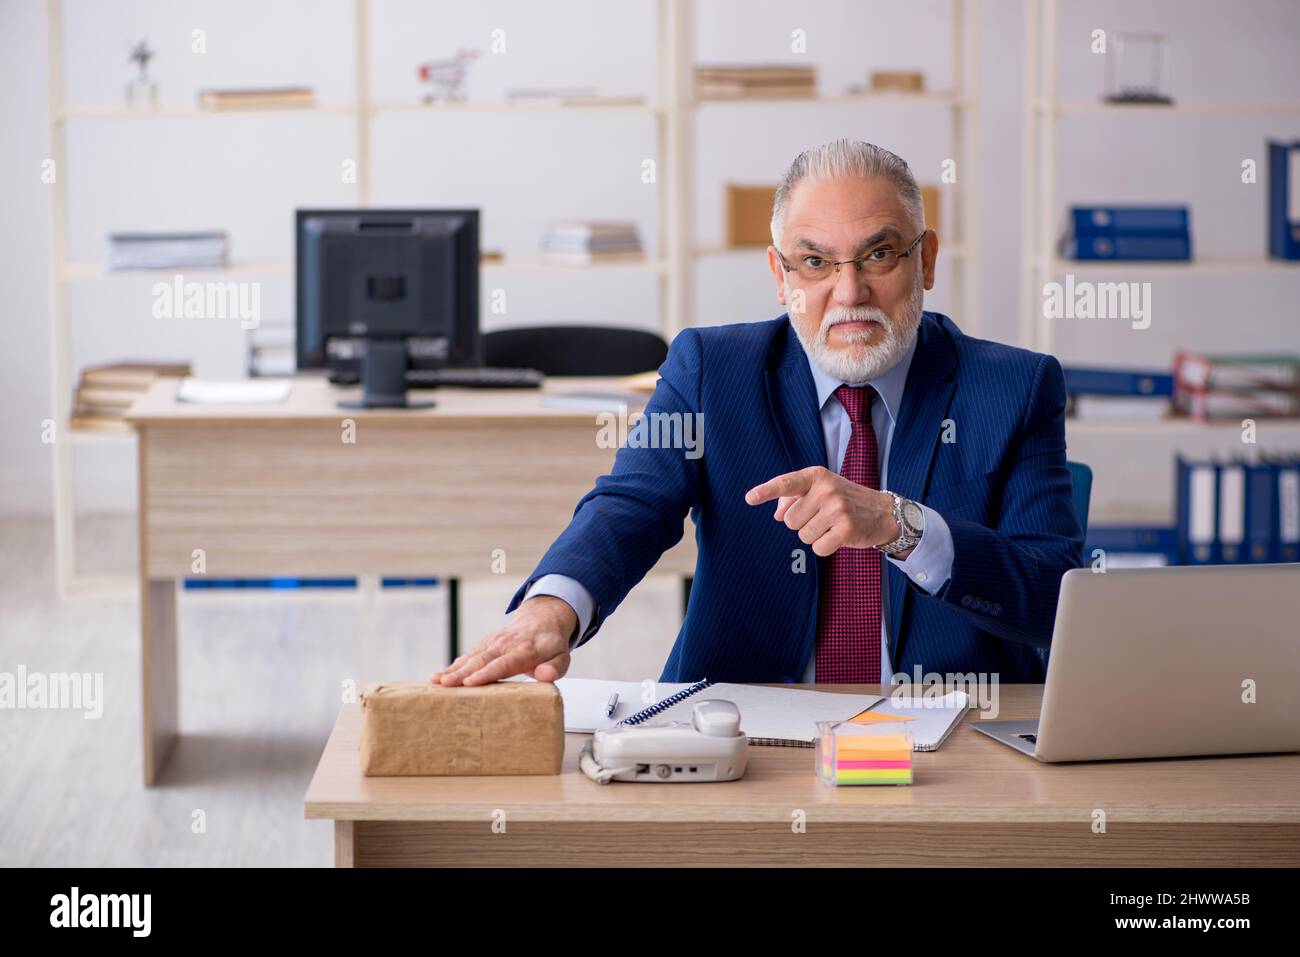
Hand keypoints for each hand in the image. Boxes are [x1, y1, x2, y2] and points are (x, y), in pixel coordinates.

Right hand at [430, 595, 576, 685]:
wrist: (542, 618)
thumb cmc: (551, 645)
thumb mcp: (562, 657)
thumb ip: (555, 668)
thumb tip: (544, 675)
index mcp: (525, 650)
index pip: (503, 663)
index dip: (486, 673)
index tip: (470, 682)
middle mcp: (506, 644)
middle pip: (481, 660)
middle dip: (461, 673)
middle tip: (444, 685)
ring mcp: (493, 642)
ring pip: (471, 657)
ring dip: (452, 669)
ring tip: (436, 681)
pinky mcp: (485, 643)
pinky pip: (468, 655)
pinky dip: (453, 665)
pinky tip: (440, 676)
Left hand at [745, 466, 906, 557]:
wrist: (882, 512)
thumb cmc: (844, 500)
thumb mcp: (820, 490)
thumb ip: (793, 498)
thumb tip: (775, 514)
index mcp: (816, 476)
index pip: (786, 484)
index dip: (766, 491)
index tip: (749, 498)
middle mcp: (826, 490)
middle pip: (789, 521)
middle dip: (802, 523)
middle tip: (822, 516)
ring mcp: (837, 509)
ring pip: (802, 536)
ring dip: (814, 535)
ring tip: (831, 525)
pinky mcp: (845, 530)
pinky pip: (818, 548)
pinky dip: (825, 547)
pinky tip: (838, 536)